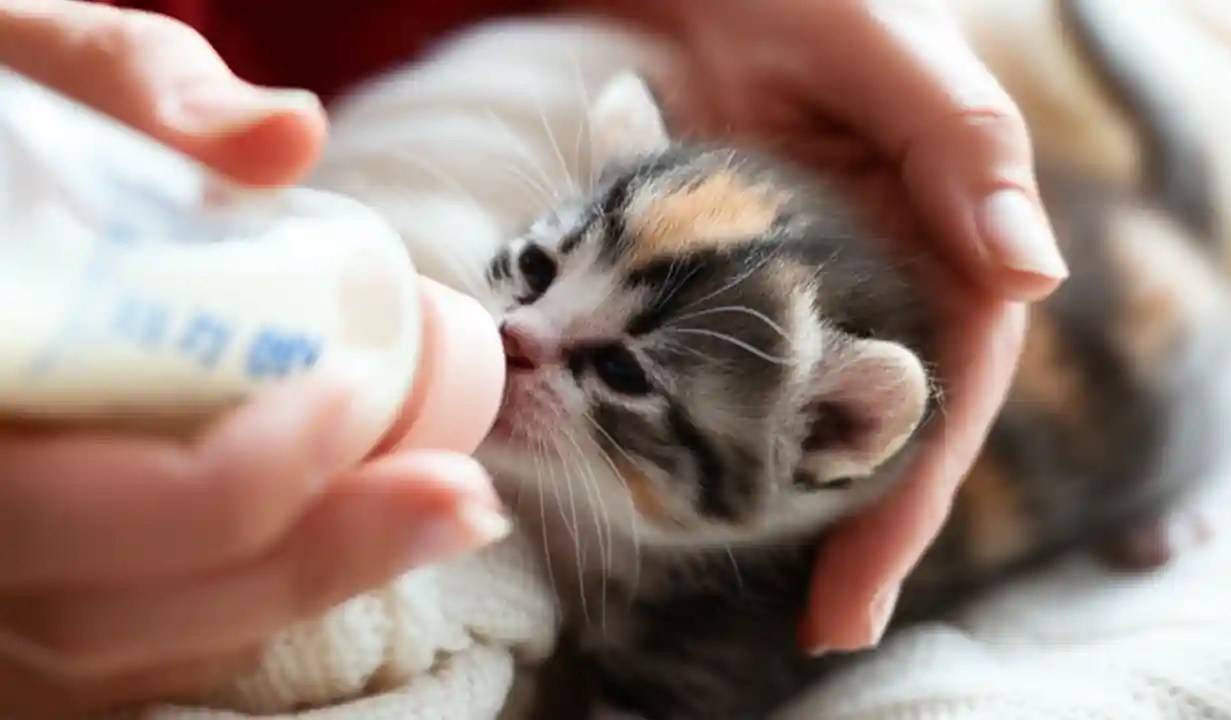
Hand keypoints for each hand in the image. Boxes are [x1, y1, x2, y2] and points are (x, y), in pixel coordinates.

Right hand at [0, 2, 506, 715]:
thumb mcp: (24, 71)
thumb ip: (132, 87)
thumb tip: (287, 135)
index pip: (49, 504)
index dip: (226, 480)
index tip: (360, 395)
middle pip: (102, 612)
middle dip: (306, 555)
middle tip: (459, 492)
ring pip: (122, 648)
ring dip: (303, 586)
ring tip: (443, 509)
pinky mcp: (16, 608)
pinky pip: (130, 648)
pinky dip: (253, 596)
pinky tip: (352, 534)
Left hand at [570, 0, 1065, 650]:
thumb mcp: (888, 53)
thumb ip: (961, 144)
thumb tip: (1032, 274)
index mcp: (956, 231)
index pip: (956, 382)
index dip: (918, 490)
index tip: (862, 589)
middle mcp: (902, 268)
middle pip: (897, 416)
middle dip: (868, 526)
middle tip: (829, 625)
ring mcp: (827, 277)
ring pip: (828, 405)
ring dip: (801, 495)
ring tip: (787, 593)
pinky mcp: (755, 273)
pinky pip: (752, 363)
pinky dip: (732, 426)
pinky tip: (700, 483)